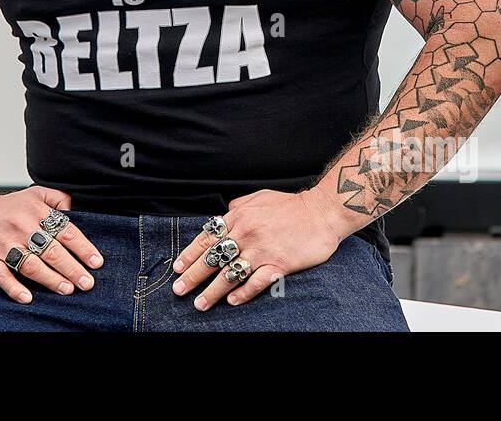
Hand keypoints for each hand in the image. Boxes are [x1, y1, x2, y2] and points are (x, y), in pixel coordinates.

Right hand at [0, 186, 104, 303]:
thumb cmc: (5, 208)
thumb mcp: (33, 193)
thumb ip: (57, 198)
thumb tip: (75, 210)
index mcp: (36, 211)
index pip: (65, 231)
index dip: (83, 248)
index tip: (96, 262)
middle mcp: (21, 227)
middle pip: (51, 250)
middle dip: (72, 268)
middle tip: (87, 283)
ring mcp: (3, 243)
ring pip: (31, 264)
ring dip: (50, 278)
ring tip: (67, 289)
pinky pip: (2, 275)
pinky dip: (14, 287)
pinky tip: (27, 297)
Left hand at [170, 187, 345, 310]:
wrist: (322, 211)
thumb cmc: (290, 205)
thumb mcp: (258, 197)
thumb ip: (238, 206)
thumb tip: (223, 213)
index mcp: (238, 217)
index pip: (207, 238)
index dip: (190, 255)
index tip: (177, 268)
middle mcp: (246, 234)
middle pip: (213, 259)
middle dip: (193, 277)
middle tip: (179, 291)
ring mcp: (262, 250)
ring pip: (230, 274)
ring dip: (213, 291)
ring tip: (200, 304)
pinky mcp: (279, 264)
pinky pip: (256, 282)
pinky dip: (242, 293)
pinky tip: (232, 301)